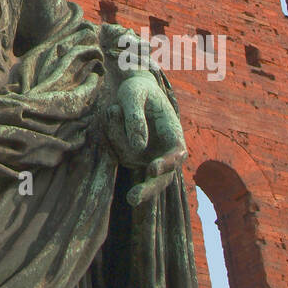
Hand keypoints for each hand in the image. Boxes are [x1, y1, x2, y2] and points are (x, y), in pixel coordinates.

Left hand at [105, 75, 186, 206]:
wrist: (132, 89)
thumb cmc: (138, 89)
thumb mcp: (133, 95)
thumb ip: (135, 118)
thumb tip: (139, 147)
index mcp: (173, 133)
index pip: (175, 154)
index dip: (166, 163)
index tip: (151, 169)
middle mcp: (164, 149)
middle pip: (160, 177)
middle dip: (147, 189)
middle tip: (131, 198)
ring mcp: (148, 155)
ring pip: (131, 159)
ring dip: (117, 136)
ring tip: (115, 108)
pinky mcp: (132, 156)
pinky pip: (119, 153)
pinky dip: (112, 135)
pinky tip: (114, 114)